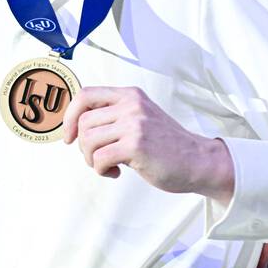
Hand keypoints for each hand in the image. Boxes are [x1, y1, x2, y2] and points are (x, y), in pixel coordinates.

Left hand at [61, 85, 234, 202]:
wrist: (198, 161)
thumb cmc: (166, 145)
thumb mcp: (140, 118)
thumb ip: (114, 116)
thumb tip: (75, 126)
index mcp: (130, 95)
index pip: (85, 95)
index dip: (70, 116)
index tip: (69, 136)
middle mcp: (131, 105)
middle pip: (84, 123)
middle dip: (84, 146)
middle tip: (99, 158)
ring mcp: (134, 124)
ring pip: (88, 141)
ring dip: (91, 160)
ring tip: (108, 165)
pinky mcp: (136, 145)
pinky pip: (99, 159)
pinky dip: (101, 170)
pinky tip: (116, 172)